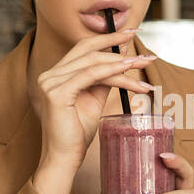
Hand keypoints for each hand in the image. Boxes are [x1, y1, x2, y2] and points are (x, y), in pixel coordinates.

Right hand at [33, 28, 154, 171]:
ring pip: (93, 63)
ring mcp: (51, 83)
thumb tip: (121, 63)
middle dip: (117, 43)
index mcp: (56, 75)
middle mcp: (50, 75)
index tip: (131, 34)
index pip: (83, 48)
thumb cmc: (77, 135)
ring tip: (143, 63)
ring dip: (121, 61)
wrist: (64, 159)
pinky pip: (90, 75)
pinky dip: (112, 71)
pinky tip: (128, 71)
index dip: (107, 38)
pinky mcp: (57, 93)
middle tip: (141, 43)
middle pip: (87, 49)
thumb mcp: (93, 101)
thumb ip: (102, 81)